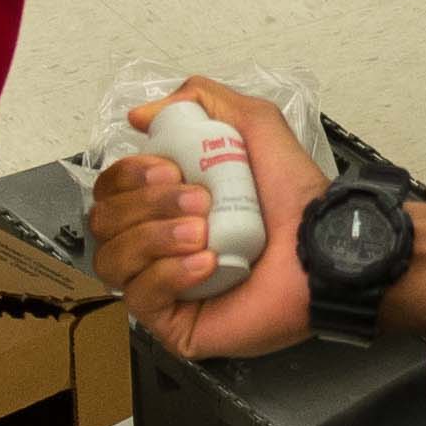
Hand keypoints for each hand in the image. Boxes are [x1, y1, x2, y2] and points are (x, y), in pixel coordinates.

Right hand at [95, 72, 323, 359]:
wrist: (323, 247)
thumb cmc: (294, 197)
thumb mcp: (253, 125)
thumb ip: (200, 101)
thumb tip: (140, 116)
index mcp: (164, 203)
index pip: (110, 190)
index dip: (128, 176)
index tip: (171, 170)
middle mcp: (156, 245)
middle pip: (103, 223)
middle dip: (147, 205)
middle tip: (200, 203)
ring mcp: (162, 288)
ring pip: (112, 260)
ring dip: (155, 238)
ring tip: (205, 234)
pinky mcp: (175, 324)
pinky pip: (140, 298)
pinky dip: (170, 274)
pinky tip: (208, 265)